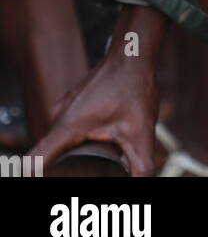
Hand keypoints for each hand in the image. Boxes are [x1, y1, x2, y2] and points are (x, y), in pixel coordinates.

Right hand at [30, 46, 159, 177]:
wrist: (133, 53)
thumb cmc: (134, 85)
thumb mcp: (140, 130)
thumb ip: (141, 164)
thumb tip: (143, 183)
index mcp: (67, 126)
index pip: (35, 161)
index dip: (38, 175)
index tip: (52, 181)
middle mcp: (58, 117)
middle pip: (48, 157)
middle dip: (64, 172)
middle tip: (87, 177)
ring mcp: (63, 110)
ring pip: (59, 145)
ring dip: (71, 158)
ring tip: (94, 165)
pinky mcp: (71, 107)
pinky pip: (67, 132)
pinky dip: (77, 144)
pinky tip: (97, 150)